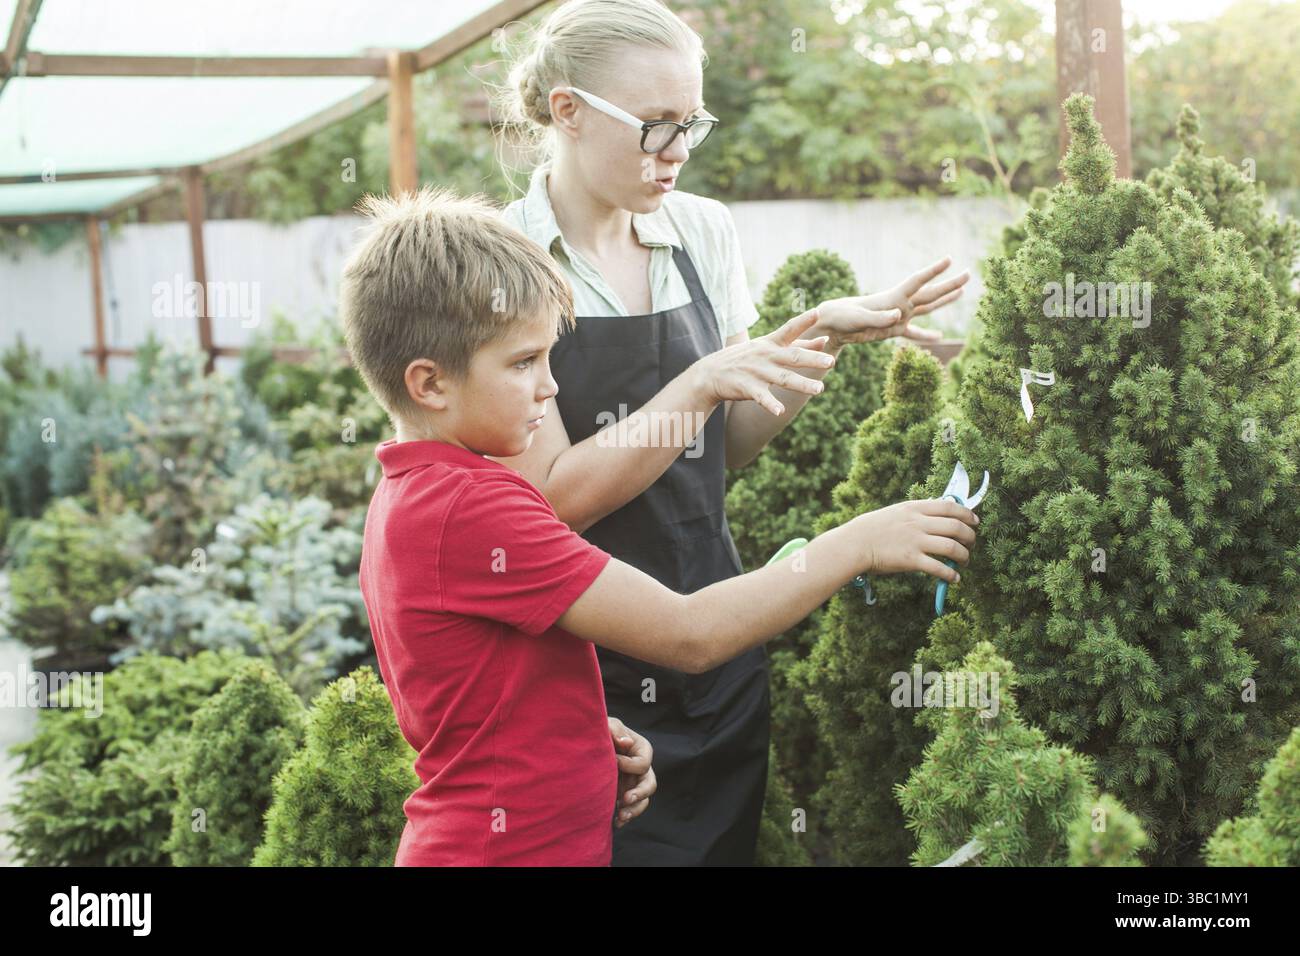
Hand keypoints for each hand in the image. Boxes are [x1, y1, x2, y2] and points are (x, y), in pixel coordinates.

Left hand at [609, 717, 655, 827]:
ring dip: (634, 810)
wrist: (586, 745)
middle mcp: (641, 768)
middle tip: (625, 799)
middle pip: (650, 784)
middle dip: (639, 794)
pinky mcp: (624, 794)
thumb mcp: (607, 726)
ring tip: (620, 816)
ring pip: (643, 800)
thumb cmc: (600, 731)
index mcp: (641, 749)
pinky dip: (625, 816)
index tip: (613, 761)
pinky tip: (616, 822)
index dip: (630, 765)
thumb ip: (615, 730)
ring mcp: (633, 783)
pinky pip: (631, 809)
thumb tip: (626, 742)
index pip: (644, 762)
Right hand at [693, 309, 835, 415]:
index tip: (818, 312)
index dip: (803, 321)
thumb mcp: (770, 347)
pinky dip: (770, 404)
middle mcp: (766, 355)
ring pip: (783, 378)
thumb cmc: (746, 359)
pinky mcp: (747, 387)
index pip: (789, 329)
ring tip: (819, 390)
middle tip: (831, 361)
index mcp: (771, 344)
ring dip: (801, 384)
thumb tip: (825, 339)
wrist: (711, 373)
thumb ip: (800, 344)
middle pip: (793, 357)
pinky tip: (780, 411)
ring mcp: (756, 372)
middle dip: (812, 359)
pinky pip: (761, 396)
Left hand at [817, 257, 969, 348]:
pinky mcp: (893, 330)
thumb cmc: (843, 317)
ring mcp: (898, 317)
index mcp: (893, 297)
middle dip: (950, 284)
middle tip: (969, 273)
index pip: (918, 281)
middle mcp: (900, 304)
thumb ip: (880, 317)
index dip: (934, 270)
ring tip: (961, 292)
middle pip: (931, 293)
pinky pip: (914, 334)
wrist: (833, 324)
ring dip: (944, 300)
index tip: (949, 259)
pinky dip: (926, 336)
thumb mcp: (859, 318)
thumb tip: (898, 316)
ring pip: (927, 308)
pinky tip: (938, 337)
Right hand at [855, 498, 978, 582]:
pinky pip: (938, 568)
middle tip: (971, 544)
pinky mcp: (911, 560)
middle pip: (956, 527)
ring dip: (964, 556)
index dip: (967, 514)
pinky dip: (950, 574)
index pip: (950, 507)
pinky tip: (954, 578)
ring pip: (952, 547)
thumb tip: (939, 510)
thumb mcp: (897, 511)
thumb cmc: (874, 528)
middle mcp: (918, 523)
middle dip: (970, 537)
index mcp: (915, 508)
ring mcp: (915, 541)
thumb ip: (918, 511)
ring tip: (964, 561)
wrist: (855, 543)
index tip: (975, 522)